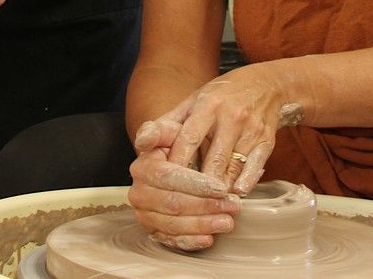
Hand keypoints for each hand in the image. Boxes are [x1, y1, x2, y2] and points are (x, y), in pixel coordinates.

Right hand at [128, 119, 240, 250]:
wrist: (175, 161)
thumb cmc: (178, 145)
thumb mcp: (171, 130)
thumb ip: (158, 130)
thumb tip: (144, 140)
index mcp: (142, 167)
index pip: (168, 177)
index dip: (195, 184)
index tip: (221, 187)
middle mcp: (139, 192)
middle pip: (172, 203)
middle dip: (205, 206)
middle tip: (233, 205)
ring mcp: (145, 213)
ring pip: (173, 224)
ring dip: (203, 224)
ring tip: (228, 221)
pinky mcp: (153, 230)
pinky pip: (171, 240)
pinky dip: (191, 241)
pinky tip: (209, 238)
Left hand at [164, 67, 283, 194]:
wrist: (266, 83)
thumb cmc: (221, 96)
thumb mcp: (193, 101)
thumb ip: (167, 124)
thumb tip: (141, 144)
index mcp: (208, 104)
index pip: (189, 138)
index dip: (177, 163)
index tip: (166, 183)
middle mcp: (231, 116)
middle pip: (214, 159)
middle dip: (200, 184)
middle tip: (187, 202)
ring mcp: (251, 129)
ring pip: (234, 168)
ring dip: (220, 189)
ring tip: (208, 204)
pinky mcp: (267, 141)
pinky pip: (254, 168)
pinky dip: (244, 183)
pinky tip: (234, 193)